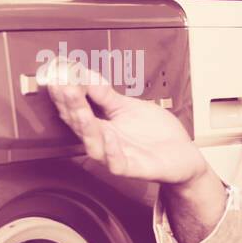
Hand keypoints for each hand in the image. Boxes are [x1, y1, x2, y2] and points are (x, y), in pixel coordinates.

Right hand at [42, 57, 205, 184]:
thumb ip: (107, 95)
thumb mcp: (130, 107)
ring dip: (85, 127)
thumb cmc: (157, 132)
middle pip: (80, 126)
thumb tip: (83, 74)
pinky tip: (110, 135)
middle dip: (70, 105)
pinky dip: (111, 151)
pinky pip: (117, 164)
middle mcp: (104, 142)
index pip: (76, 111)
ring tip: (80, 108)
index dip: (65, 95)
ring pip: (93, 146)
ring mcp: (117, 157)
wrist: (184, 156)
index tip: (57, 75)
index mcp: (101, 126)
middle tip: (62, 85)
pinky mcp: (134, 169)